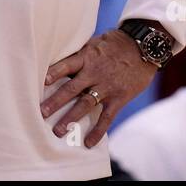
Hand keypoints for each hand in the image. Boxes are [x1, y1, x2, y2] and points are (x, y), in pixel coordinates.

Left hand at [41, 30, 157, 148]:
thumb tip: (59, 57)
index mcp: (87, 57)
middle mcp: (95, 72)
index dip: (54, 73)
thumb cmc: (116, 43)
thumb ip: (81, 53)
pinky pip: (107, 117)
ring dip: (71, 118)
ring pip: (85, 104)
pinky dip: (98, 131)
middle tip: (41, 113)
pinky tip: (88, 143)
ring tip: (58, 131)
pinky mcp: (119, 98)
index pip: (66, 65)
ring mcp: (107, 86)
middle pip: (72, 88)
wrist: (144, 47)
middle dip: (56, 102)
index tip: (41, 82)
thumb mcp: (96, 42)